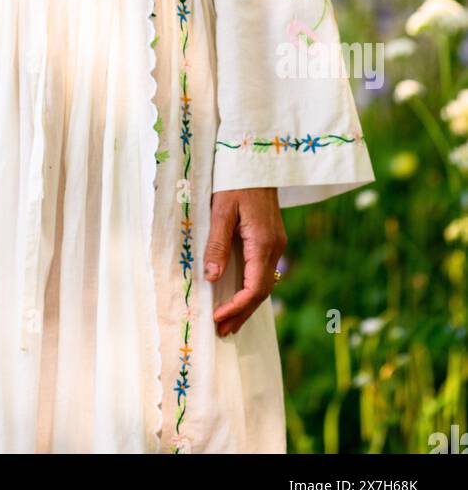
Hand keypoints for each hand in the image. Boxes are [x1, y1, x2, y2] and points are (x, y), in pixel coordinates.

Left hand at [204, 187, 286, 337]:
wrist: (256, 158)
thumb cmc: (235, 180)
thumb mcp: (221, 210)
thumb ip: (218, 244)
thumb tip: (213, 278)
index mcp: (263, 242)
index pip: (254, 288)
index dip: (237, 307)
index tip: (217, 318)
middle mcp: (275, 247)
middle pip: (261, 291)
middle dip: (242, 313)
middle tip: (222, 331)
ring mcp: (276, 243)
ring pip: (264, 283)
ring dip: (246, 304)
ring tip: (228, 322)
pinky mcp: (271, 238)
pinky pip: (263, 271)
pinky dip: (251, 288)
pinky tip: (239, 295)